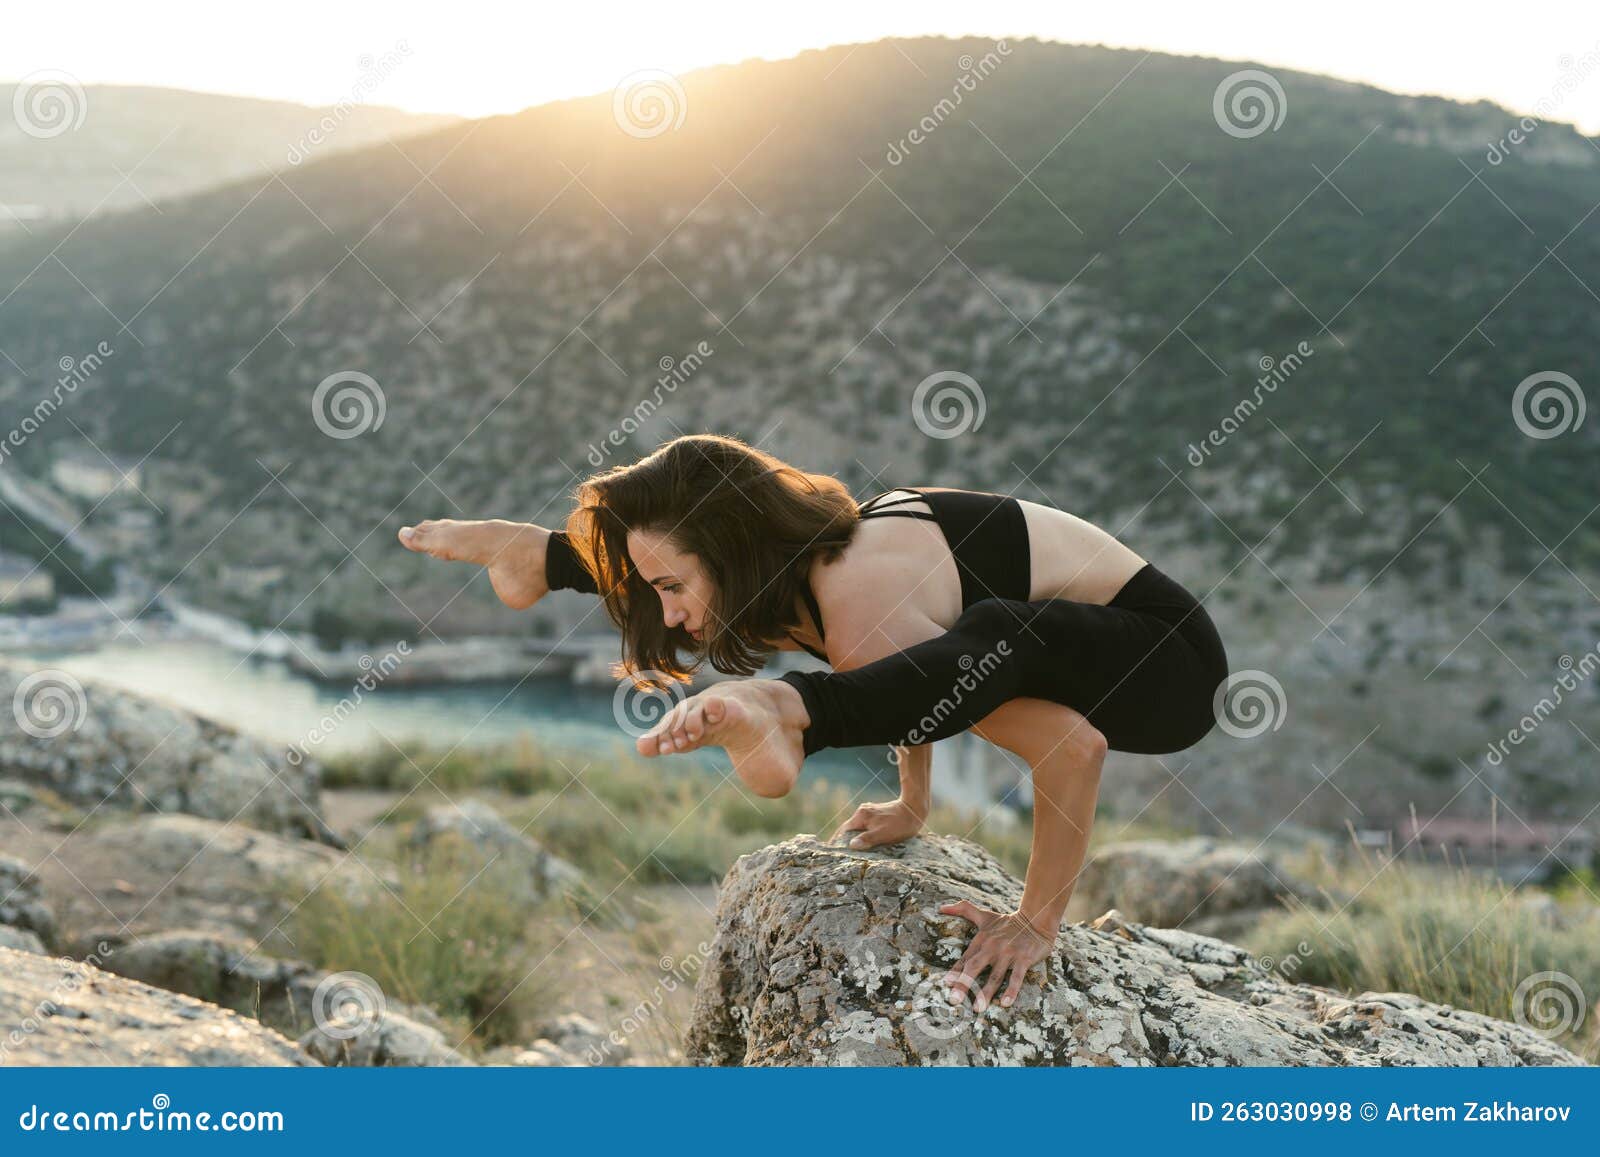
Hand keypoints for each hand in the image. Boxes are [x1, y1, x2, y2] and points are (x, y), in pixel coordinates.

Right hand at [831, 798, 925, 848]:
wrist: (914, 810)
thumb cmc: (899, 824)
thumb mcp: (882, 834)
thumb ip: (866, 840)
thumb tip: (851, 846)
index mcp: (861, 816)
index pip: (844, 830)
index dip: (838, 842)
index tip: (834, 853)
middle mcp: (863, 812)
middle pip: (850, 829)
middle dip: (846, 841)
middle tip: (842, 856)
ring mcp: (870, 812)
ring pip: (858, 828)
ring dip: (856, 838)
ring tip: (853, 853)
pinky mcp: (877, 815)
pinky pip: (866, 826)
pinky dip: (864, 834)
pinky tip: (866, 844)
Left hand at [938, 899, 1054, 1011]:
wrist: (1035, 919)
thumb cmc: (1007, 922)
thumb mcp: (984, 916)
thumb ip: (963, 910)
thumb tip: (941, 907)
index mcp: (982, 941)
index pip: (965, 958)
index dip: (955, 971)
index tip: (946, 983)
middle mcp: (992, 948)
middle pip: (975, 967)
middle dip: (964, 983)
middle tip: (954, 1000)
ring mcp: (1008, 954)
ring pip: (995, 976)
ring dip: (986, 992)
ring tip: (978, 1008)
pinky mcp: (1023, 959)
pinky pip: (1016, 977)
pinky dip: (1011, 990)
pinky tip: (1005, 1003)